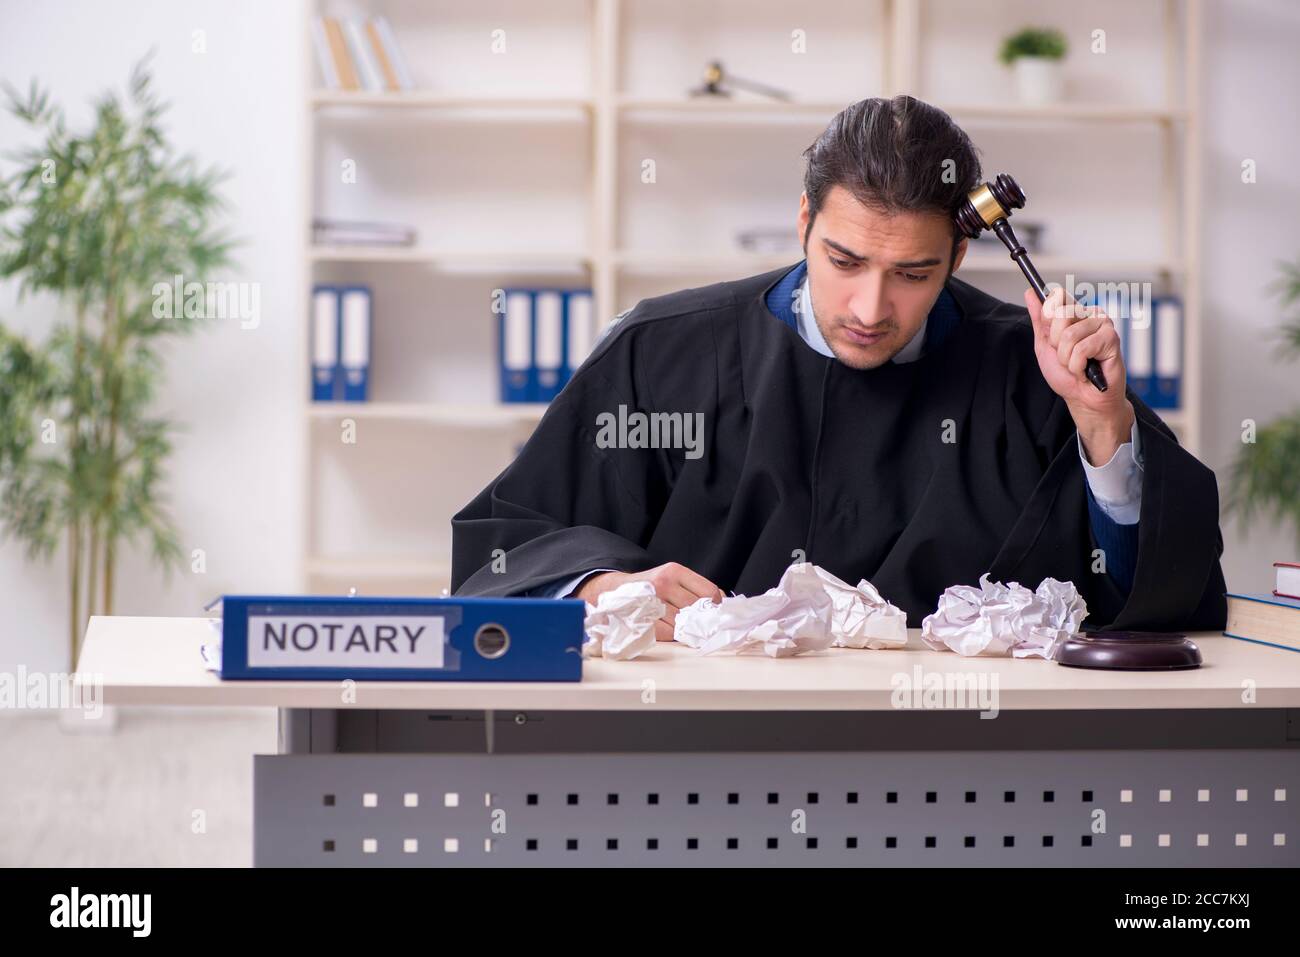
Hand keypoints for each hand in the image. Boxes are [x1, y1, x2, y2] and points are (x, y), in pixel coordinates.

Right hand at [575, 562, 723, 641]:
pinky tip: (669, 629)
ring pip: (683, 623)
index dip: (715, 605)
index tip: (712, 610)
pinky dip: (671, 635)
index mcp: (674, 571)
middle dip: (701, 619)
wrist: (614, 591)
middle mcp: (662, 584)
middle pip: (697, 610)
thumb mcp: (672, 577)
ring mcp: (651, 602)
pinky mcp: (642, 620)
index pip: (709, 592)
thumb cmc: (650, 586)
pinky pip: (667, 634)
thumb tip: (721, 603)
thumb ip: (696, 588)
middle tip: (700, 624)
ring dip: (686, 629)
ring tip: (683, 627)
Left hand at [1025, 287, 1133, 463]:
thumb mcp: (1044, 345)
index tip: (1052, 339)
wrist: (1083, 399)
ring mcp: (1103, 324)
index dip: (1049, 320)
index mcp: (1075, 312)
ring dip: (1067, 359)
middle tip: (1067, 357)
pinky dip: (1077, 366)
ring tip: (1077, 366)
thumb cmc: (1066, 374)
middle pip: (1060, 315)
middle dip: (1056, 344)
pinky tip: (1086, 371)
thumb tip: (1029, 292)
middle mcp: (1091, 313)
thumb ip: (1039, 320)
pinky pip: (1082, 349)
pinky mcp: (1112, 338)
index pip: (1057, 296)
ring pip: (1069, 335)